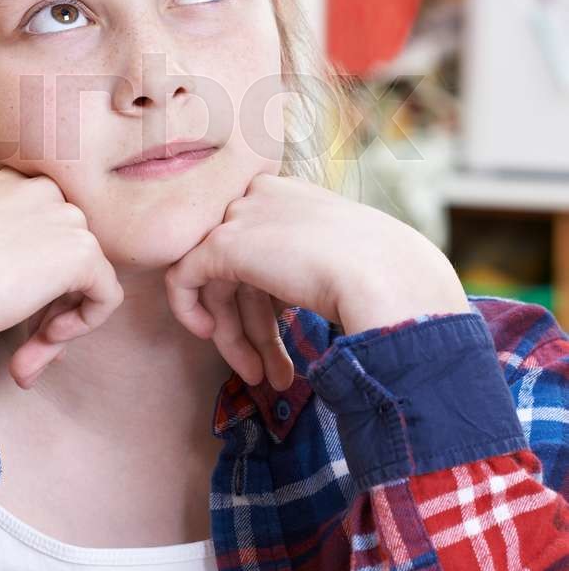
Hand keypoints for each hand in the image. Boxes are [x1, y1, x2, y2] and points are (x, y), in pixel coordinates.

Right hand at [0, 168, 123, 386]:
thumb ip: (23, 263)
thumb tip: (59, 307)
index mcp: (13, 183)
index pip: (50, 234)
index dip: (38, 284)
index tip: (12, 317)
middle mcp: (42, 188)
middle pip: (72, 255)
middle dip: (52, 308)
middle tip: (21, 348)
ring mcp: (64, 215)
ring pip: (91, 278)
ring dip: (61, 323)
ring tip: (25, 356)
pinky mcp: (80, 250)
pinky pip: (107, 295)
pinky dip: (83, 326)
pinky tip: (44, 339)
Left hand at [164, 172, 469, 390]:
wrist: (388, 279)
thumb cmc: (386, 277)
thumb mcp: (344, 259)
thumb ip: (305, 264)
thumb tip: (291, 290)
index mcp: (295, 193)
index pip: (262, 244)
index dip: (267, 296)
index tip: (283, 328)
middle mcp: (264, 195)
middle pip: (239, 265)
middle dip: (252, 323)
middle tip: (268, 369)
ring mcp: (241, 215)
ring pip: (215, 279)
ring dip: (236, 335)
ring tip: (260, 377)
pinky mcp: (221, 243)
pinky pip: (183, 277)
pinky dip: (189, 310)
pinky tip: (210, 340)